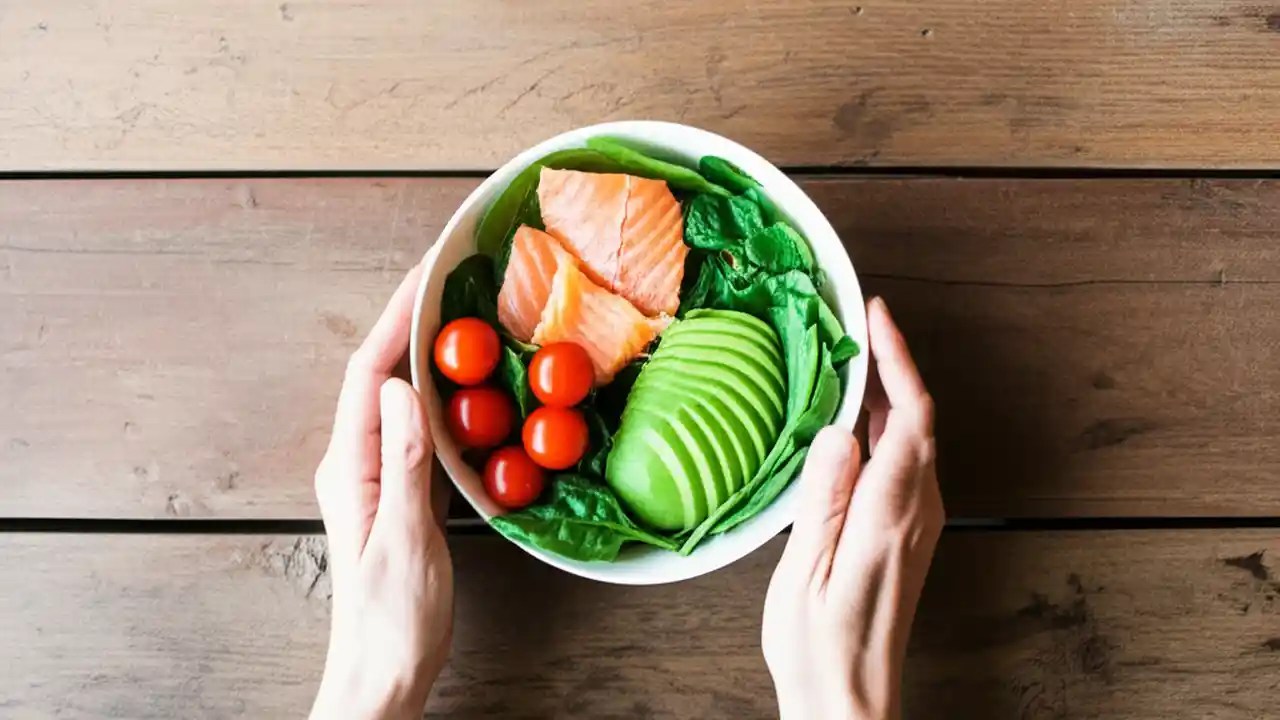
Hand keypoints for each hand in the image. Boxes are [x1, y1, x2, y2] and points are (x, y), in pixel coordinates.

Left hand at [310, 262, 453, 719]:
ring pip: (398, 396)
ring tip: (464, 313)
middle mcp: (356, 462)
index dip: (396, 318)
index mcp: (350, 467)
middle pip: (378, 373)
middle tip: (452, 278)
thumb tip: (401, 387)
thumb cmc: (391, 620)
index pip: (367, 374)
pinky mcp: (399, 492)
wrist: (383, 676)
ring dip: (426, 351)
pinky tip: (470, 385)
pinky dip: (441, 394)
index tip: (428, 273)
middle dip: (410, 319)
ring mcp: (376, 476)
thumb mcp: (403, 542)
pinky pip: (416, 427)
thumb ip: (403, 465)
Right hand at [762, 297, 943, 719]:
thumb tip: (838, 431)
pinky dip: (888, 428)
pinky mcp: (907, 538)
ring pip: (915, 441)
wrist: (848, 699)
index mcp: (890, 515)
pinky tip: (857, 424)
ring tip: (854, 361)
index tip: (876, 316)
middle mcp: (916, 515)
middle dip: (895, 365)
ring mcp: (917, 526)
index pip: (909, 417)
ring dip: (892, 395)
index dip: (897, 359)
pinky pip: (905, 465)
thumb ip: (825, 496)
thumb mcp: (806, 568)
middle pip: (920, 421)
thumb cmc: (820, 645)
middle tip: (859, 326)